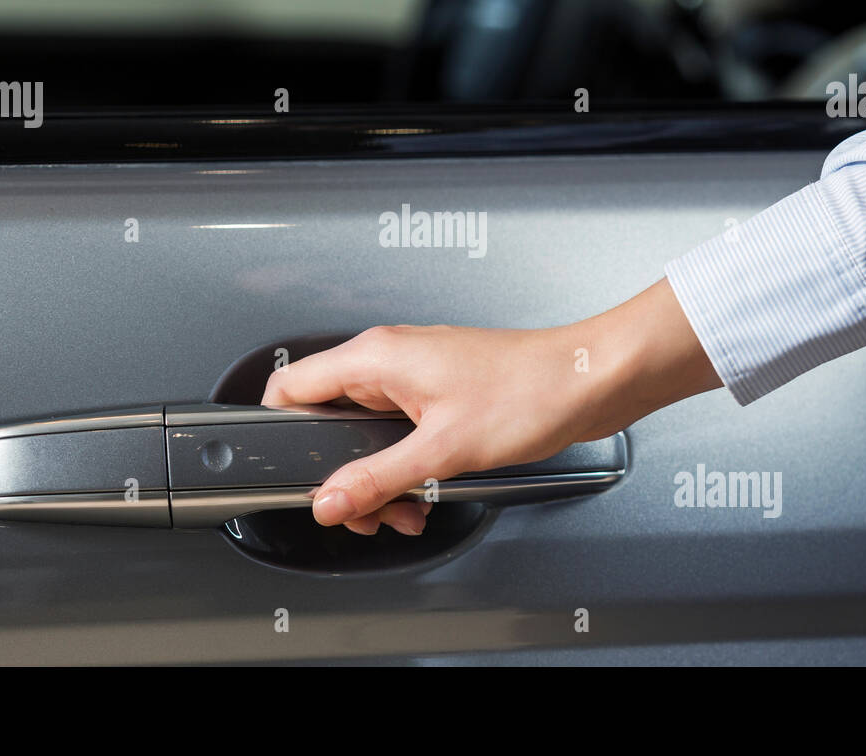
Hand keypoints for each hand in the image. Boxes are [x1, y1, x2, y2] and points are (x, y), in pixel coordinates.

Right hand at [260, 277, 720, 534]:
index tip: (296, 475)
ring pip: (366, 433)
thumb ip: (375, 479)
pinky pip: (399, 433)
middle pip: (328, 419)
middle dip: (342, 474)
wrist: (585, 380)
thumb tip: (329, 500)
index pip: (292, 385)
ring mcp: (415, 374)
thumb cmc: (528, 391)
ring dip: (379, 478)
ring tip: (405, 508)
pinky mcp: (438, 391)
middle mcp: (390, 359)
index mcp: (377, 356)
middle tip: (366, 509)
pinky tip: (427, 493)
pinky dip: (406, 467)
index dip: (281, 432)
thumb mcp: (441, 450)